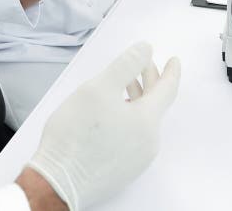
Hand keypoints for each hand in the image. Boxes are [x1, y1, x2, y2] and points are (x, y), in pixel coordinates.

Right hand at [27, 42, 179, 210]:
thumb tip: (146, 49)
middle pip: (155, 105)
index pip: (167, 90)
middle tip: (143, 65)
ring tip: (122, 85)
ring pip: (143, 121)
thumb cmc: (75, 136)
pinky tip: (111, 113)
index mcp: (147, 121)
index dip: (171, 72)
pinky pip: (133, 136)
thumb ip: (125, 65)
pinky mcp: (122, 169)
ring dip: (136, 99)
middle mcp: (148, 142)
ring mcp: (136, 159)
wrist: (58, 182)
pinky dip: (128, 117)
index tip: (174, 60)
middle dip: (150, 81)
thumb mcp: (99, 88)